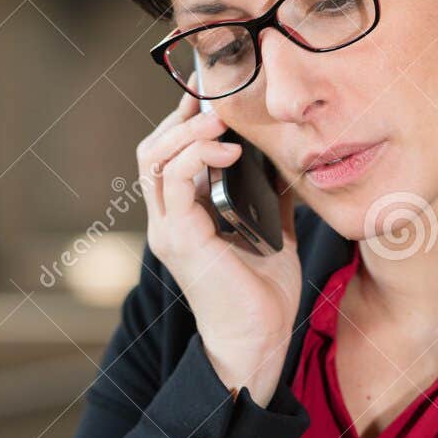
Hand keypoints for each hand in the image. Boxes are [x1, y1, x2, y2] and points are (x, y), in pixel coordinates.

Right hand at [136, 91, 303, 406]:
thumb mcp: (271, 228)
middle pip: (153, 149)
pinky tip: (226, 150)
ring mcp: (168, 229)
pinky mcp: (179, 239)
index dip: (186, 122)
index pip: (168, 155)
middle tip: (215, 98)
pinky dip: (196, 156)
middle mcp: (168, 220)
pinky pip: (173, 180)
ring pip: (155, 158)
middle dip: (182, 117)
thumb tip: (284, 155)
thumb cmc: (263, 294)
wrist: (259, 341)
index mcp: (185, 216)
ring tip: (219, 119)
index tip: (214, 97)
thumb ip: (267, 193)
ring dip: (187, 130)